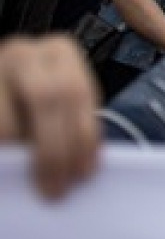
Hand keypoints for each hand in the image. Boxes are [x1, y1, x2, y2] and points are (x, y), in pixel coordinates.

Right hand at [0, 36, 100, 199]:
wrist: (4, 75)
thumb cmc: (37, 94)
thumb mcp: (63, 96)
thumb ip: (73, 120)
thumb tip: (84, 164)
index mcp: (60, 51)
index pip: (76, 93)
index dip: (82, 137)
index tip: (83, 173)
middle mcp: (25, 53)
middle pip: (46, 100)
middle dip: (53, 150)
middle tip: (55, 188)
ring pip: (10, 124)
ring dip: (23, 155)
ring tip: (31, 177)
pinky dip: (5, 148)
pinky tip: (12, 162)